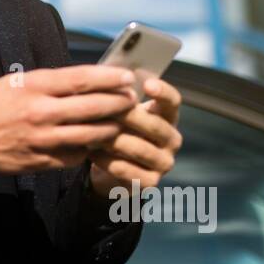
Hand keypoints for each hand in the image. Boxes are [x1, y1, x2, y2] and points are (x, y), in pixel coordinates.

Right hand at [0, 65, 137, 174]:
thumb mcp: (18, 82)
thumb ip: (50, 81)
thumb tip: (87, 79)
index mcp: (34, 86)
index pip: (80, 79)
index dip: (109, 78)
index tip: (127, 76)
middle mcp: (40, 112)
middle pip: (92, 107)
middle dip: (118, 103)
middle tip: (131, 100)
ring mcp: (42, 139)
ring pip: (90, 134)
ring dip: (111, 128)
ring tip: (120, 122)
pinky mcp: (42, 160)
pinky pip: (76, 155)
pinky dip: (90, 148)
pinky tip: (97, 142)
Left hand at [86, 77, 181, 198]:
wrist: (111, 170)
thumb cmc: (118, 131)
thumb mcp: (122, 114)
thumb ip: (120, 99)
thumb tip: (106, 80)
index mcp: (168, 118)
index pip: (173, 102)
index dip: (163, 92)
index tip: (147, 83)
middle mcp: (172, 140)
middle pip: (155, 125)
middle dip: (129, 116)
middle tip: (106, 108)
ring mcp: (164, 163)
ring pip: (139, 149)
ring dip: (114, 139)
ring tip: (92, 131)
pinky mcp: (150, 183)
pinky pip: (127, 170)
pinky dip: (106, 161)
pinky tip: (91, 152)